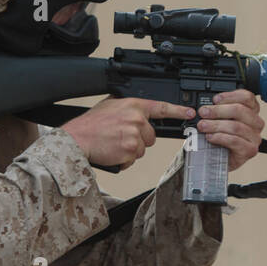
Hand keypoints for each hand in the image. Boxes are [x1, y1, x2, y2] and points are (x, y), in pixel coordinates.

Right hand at [63, 97, 195, 169]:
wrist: (77, 139)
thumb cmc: (90, 125)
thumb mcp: (109, 106)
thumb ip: (128, 108)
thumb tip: (138, 112)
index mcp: (133, 105)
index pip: (161, 107)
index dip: (177, 110)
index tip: (189, 113)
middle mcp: (137, 119)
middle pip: (151, 136)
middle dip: (138, 140)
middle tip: (119, 137)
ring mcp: (135, 135)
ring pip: (142, 149)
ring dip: (130, 151)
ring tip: (113, 144)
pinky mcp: (131, 150)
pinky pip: (133, 159)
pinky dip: (124, 159)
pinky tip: (112, 152)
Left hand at [195, 89, 263, 171]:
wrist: (217, 159)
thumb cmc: (220, 138)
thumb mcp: (219, 120)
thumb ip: (216, 110)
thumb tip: (205, 106)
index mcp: (251, 111)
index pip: (247, 97)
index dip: (230, 96)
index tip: (214, 99)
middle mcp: (256, 123)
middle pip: (240, 110)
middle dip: (218, 111)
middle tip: (203, 112)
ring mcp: (255, 138)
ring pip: (236, 126)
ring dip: (216, 125)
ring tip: (203, 126)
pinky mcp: (250, 150)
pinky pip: (235, 141)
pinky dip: (220, 138)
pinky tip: (210, 137)